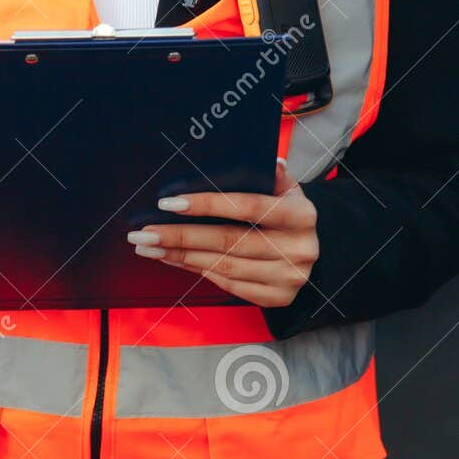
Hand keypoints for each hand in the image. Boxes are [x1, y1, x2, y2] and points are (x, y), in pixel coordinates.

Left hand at [127, 156, 318, 307]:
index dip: (206, 205)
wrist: (314, 252)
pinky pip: (229, 284)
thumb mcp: (289, 190)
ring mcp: (289, 277)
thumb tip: (267, 160)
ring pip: (223, 266)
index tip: (169, 203)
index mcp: (300, 215)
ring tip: (150, 247)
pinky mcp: (277, 298)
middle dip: (180, 236)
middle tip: (144, 233)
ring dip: (181, 256)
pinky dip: (198, 272)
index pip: (247, 207)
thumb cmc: (288, 215)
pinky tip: (175, 260)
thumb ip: (273, 175)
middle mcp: (298, 249)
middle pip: (228, 241)